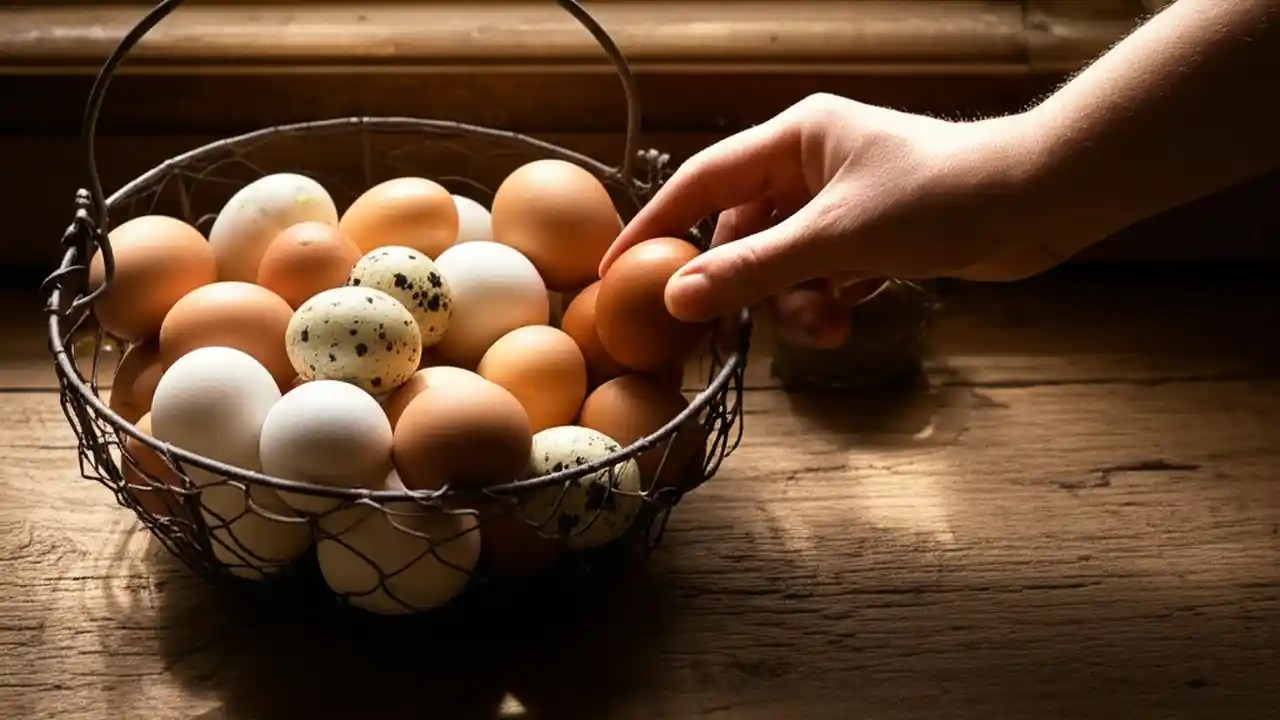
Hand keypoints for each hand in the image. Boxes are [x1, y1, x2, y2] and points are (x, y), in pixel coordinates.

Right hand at [599, 93, 1070, 346]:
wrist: (1040, 202)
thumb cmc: (941, 197)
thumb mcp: (836, 240)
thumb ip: (754, 270)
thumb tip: (679, 297)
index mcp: (794, 138)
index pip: (701, 180)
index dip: (656, 224)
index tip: (617, 268)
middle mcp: (811, 164)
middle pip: (743, 233)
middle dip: (752, 285)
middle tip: (744, 330)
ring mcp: (841, 201)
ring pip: (784, 263)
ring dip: (798, 302)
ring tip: (832, 325)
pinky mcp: (871, 235)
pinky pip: (822, 275)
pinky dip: (830, 300)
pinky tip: (856, 310)